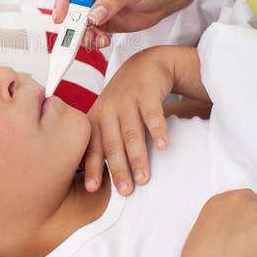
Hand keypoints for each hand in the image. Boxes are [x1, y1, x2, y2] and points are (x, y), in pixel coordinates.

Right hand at [53, 0, 195, 49]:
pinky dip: (93, 39)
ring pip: (77, 21)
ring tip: (98, 39)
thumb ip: (110, 2)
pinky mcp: (99, 18)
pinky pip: (88, 31)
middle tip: (79, 35)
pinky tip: (104, 40)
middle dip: (73, 22)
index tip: (61, 18)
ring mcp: (92, 1)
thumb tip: (91, 18)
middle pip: (69, 5)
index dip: (62, 0)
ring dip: (84, 34)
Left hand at [84, 46, 209, 193]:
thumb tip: (98, 179)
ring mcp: (127, 101)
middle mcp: (108, 110)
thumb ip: (104, 142)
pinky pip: (152, 114)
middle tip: (125, 190)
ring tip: (144, 178)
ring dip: (138, 156)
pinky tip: (163, 146)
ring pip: (132, 133)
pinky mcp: (146, 93)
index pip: (93, 147)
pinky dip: (158, 130)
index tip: (92, 188)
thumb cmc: (123, 100)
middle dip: (118, 169)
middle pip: (112, 143)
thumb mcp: (107, 117)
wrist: (144, 65)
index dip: (92, 168)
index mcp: (96, 119)